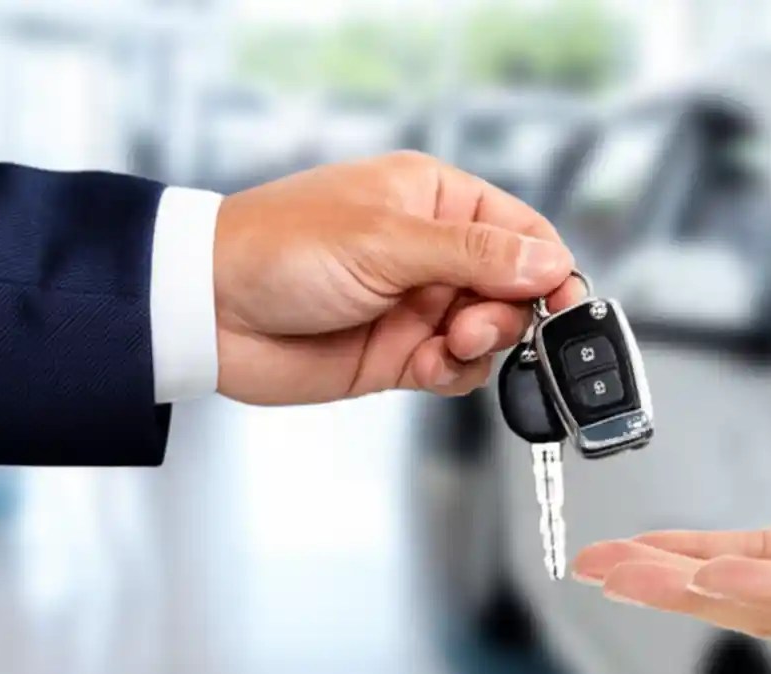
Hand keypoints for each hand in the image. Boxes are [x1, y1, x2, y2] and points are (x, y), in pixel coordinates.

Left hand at [213, 151, 581, 404]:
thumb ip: (474, 255)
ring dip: (479, 346)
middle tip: (477, 326)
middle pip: (514, 289)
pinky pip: (456, 370)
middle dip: (507, 314)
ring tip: (442, 346)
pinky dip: (452, 375)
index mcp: (435, 201)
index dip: (548, 268)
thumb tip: (548, 263)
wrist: (207, 313)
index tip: (562, 302)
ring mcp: (419, 304)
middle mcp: (434, 251)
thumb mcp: (387, 240)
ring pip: (490, 334)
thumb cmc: (279, 249)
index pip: (521, 232)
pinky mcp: (401, 353)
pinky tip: (424, 368)